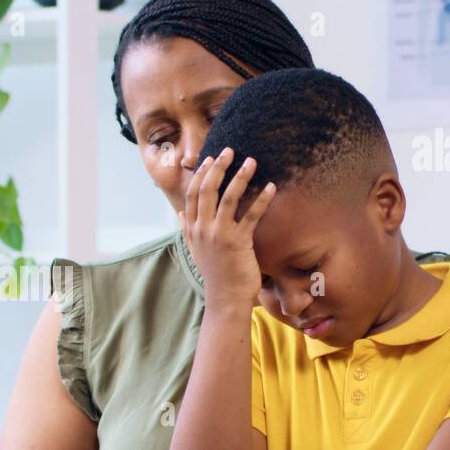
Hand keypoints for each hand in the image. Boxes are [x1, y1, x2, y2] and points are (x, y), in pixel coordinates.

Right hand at [179, 148, 277, 309]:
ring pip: (228, 197)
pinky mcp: (238, 242)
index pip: (192, 194)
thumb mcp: (195, 251)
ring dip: (240, 176)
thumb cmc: (214, 273)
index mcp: (192, 229)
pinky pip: (251, 215)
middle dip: (218, 167)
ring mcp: (219, 235)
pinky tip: (270, 187)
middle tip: (229, 151)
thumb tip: (179, 214)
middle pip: (207, 189)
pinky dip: (261, 199)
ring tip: (251, 161)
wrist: (225, 297)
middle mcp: (203, 229)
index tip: (210, 159)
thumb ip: (187, 230)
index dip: (201, 174)